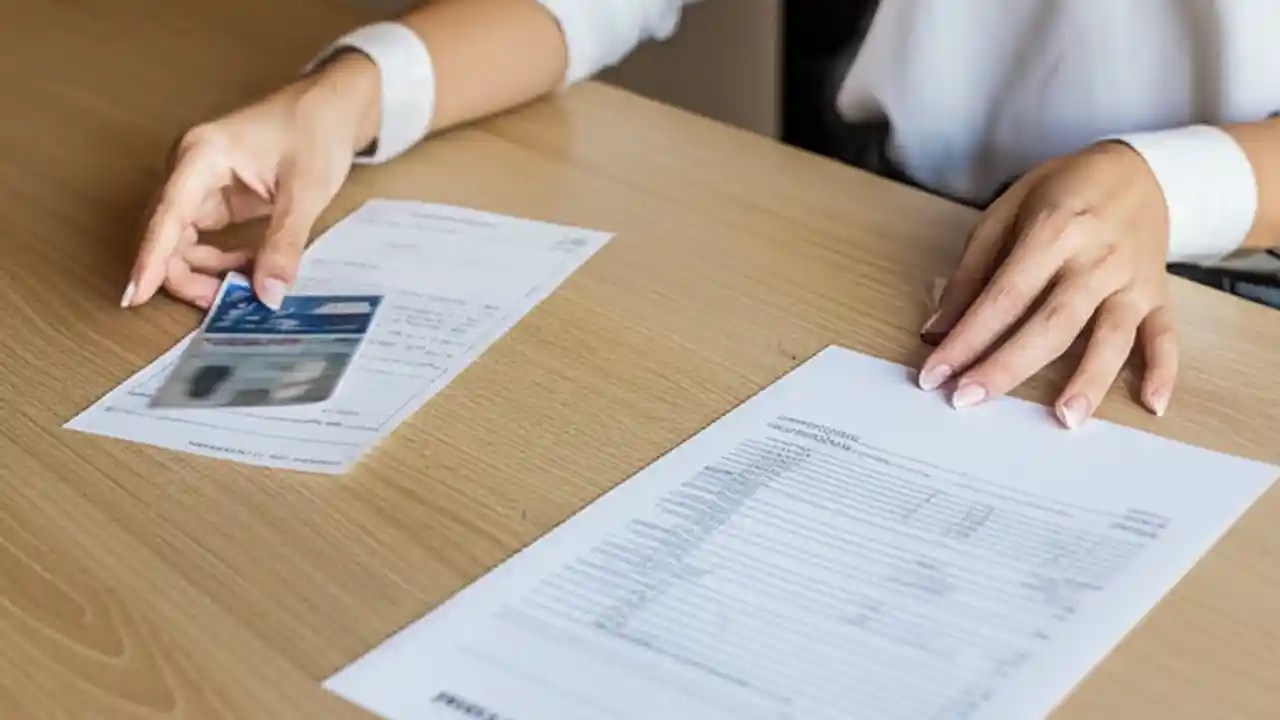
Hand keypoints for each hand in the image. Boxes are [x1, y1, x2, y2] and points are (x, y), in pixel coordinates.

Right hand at [121, 54, 378, 310]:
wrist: (333, 106)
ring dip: (208, 270)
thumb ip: (284, 244)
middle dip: (188, 274)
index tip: (133, 297)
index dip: (150, 260)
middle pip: (168, 234)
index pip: (168, 216)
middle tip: (223, 304)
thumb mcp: (306, 192)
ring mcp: (200, 183)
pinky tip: (251, 267)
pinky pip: (205, 239)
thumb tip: (268, 294)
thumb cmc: (316, 131)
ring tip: (248, 284)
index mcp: (202, 155)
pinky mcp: (216, 197)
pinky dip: (223, 260)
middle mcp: (191, 169)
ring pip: (184, 241)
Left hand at [918, 142, 1177, 427]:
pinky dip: (1164, 370)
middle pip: (1052, 323)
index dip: (967, 338)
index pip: (1003, 296)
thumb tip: (937, 329)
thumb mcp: (1006, 212)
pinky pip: (1165, 336)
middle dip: (1007, 366)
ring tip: (1065, 419)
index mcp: (1054, 231)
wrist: (1137, 170)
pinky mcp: (1158, 295)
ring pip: (1111, 336)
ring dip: (1089, 379)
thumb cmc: (1062, 191)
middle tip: (968, 399)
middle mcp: (1097, 259)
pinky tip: (1152, 404)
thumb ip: (972, 271)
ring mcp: (1132, 280)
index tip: (936, 374)